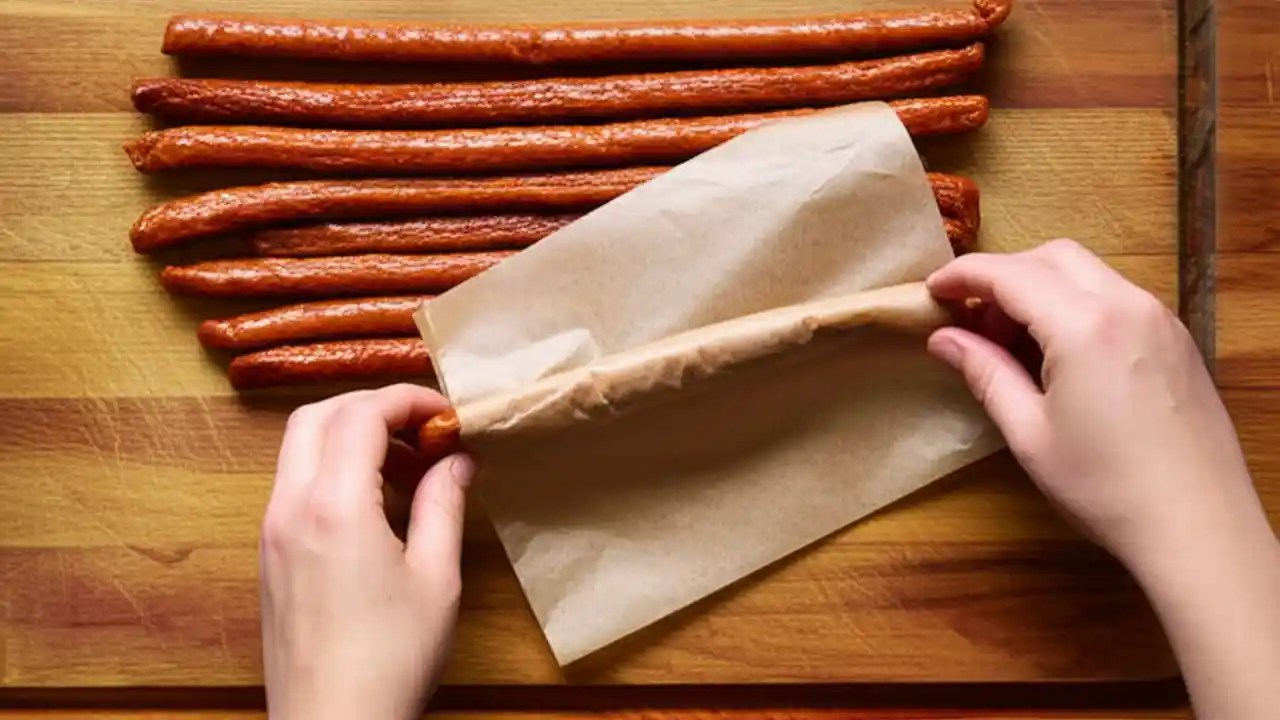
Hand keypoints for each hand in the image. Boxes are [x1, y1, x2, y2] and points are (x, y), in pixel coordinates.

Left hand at [259, 384, 474, 719]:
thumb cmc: (389, 662)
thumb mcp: (435, 579)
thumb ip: (443, 506)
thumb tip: (457, 461)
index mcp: (334, 507)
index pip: (362, 415)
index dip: (407, 400)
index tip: (445, 414)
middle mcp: (290, 509)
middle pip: (318, 415)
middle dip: (372, 408)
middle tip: (423, 430)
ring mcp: (272, 533)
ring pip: (299, 447)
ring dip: (349, 437)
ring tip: (406, 468)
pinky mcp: (269, 557)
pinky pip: (294, 484)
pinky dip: (331, 469)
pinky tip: (374, 503)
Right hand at [927, 240, 1279, 719]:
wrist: (1200, 527)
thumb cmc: (1106, 488)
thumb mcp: (1030, 434)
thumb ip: (985, 374)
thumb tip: (943, 338)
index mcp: (1085, 326)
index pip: (1010, 274)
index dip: (963, 276)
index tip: (931, 291)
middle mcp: (1128, 306)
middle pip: (1053, 257)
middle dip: (1005, 275)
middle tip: (974, 321)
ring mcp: (1160, 319)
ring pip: (1089, 272)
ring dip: (1042, 288)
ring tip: (1015, 344)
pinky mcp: (1177, 340)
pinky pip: (1117, 297)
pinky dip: (1077, 305)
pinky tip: (1061, 355)